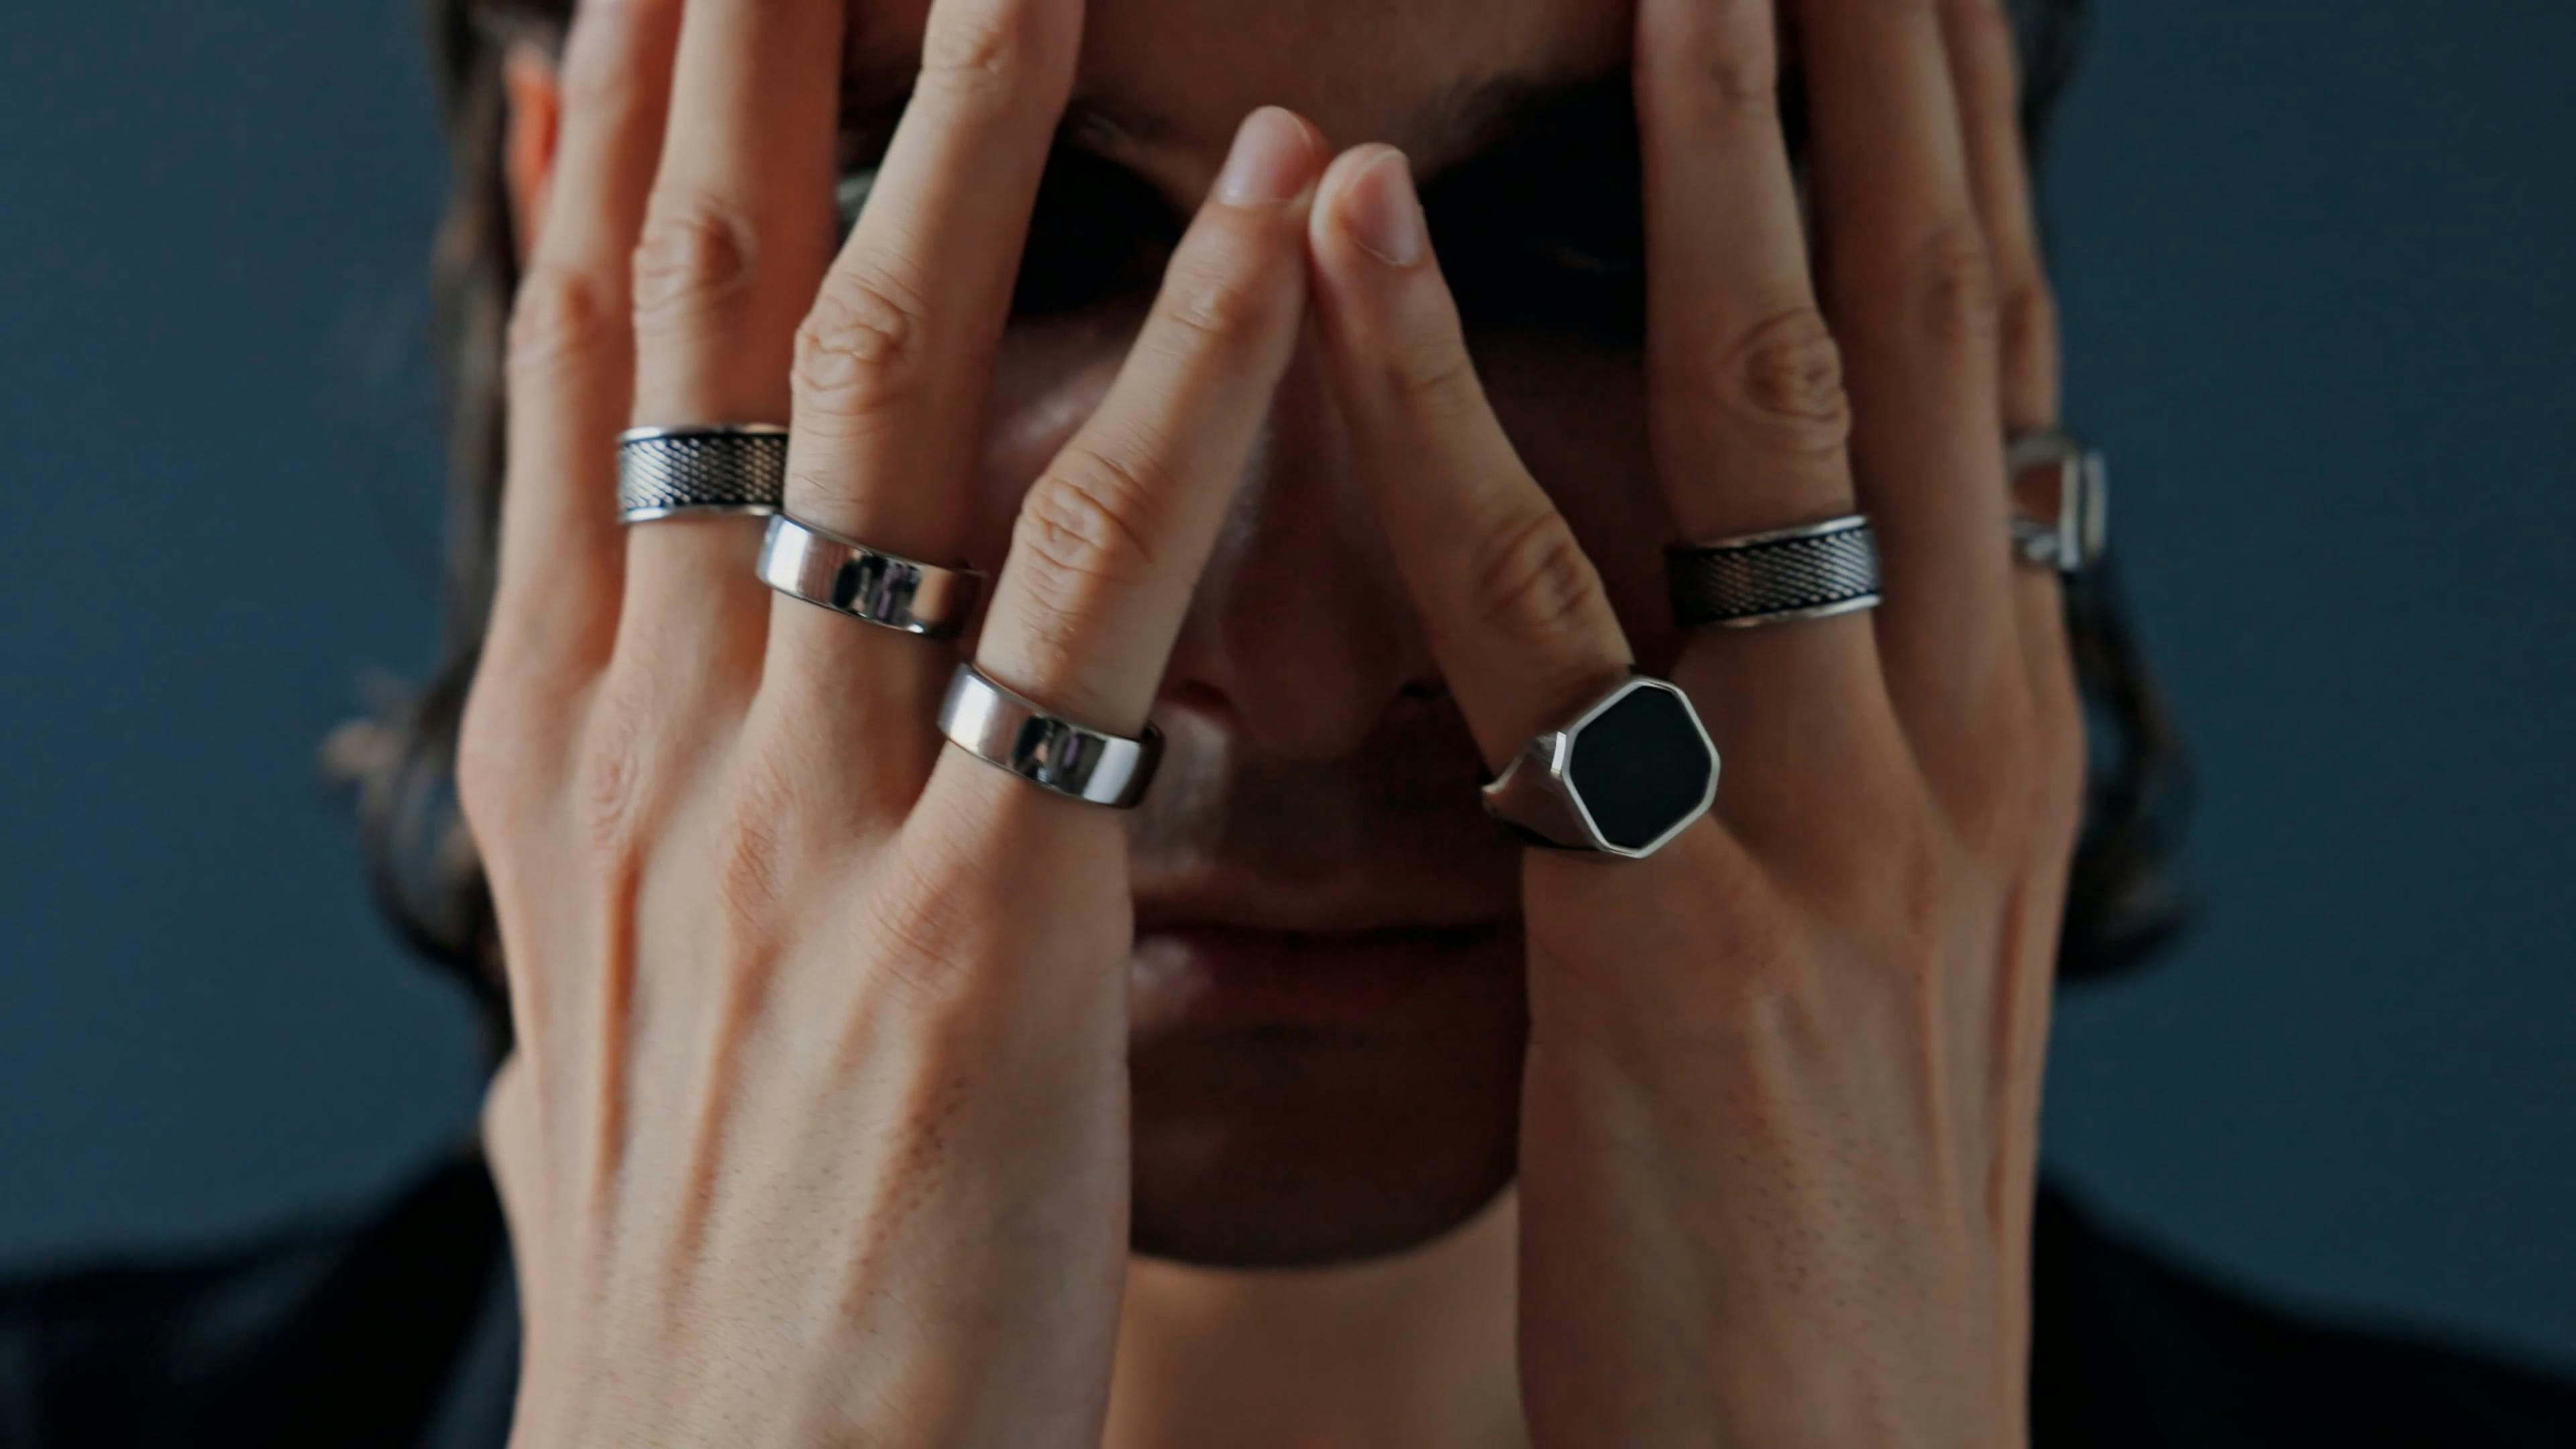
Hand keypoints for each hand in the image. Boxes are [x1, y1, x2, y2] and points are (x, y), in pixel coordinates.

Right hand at [462, 0, 1323, 1440]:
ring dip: (946, 133)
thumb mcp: (610, 1014)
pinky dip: (1191, 376)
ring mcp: (796, 818)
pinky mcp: (967, 922)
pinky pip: (1091, 591)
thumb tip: (575, 735)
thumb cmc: (709, 1282)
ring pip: (859, 393)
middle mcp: (659, 744)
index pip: (583, 378)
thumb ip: (613, 840)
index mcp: (580, 760)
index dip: (610, 144)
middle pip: (678, 317)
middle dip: (726, 55)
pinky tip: (1279, 213)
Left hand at [1302, 0, 2079, 1441]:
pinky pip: (1549, 616)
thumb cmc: (1816, 1222)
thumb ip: (1818, 738)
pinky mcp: (1682, 933)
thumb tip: (1742, 584)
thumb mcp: (1865, 936)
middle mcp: (1957, 730)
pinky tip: (1367, 235)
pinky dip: (1447, 407)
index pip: (1984, 353)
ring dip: (1728, 153)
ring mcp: (1841, 821)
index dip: (1949, 132)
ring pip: (1786, 414)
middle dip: (1890, 72)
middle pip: (1935, 319)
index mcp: (1996, 724)